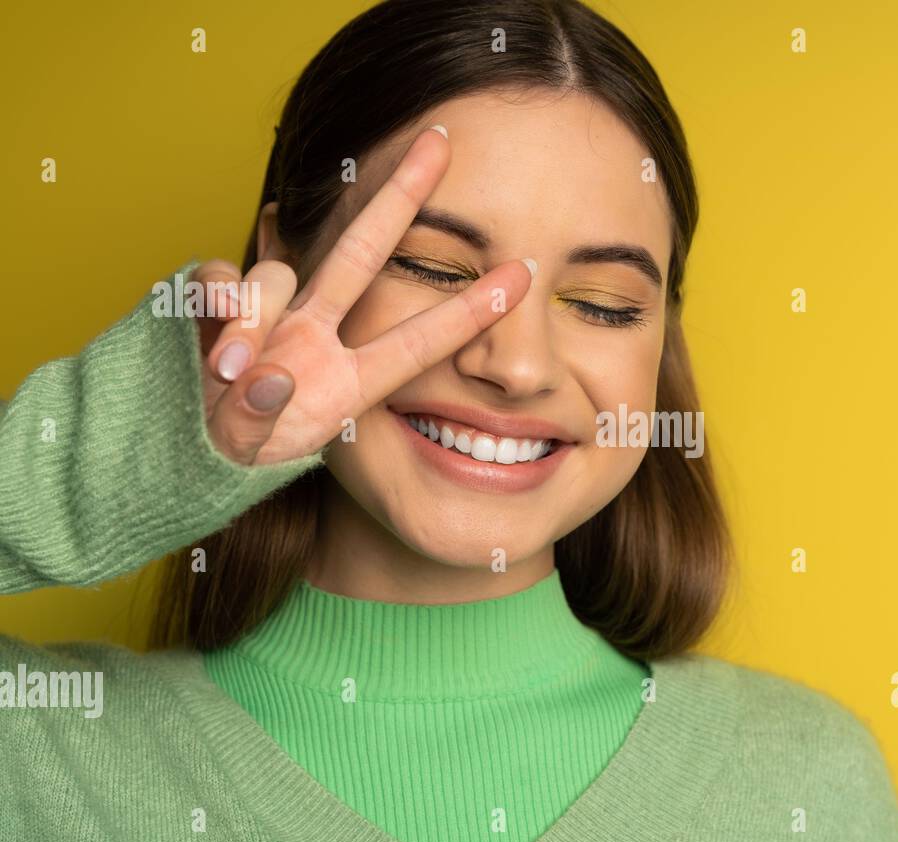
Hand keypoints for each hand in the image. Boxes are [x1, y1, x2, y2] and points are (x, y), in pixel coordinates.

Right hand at [189, 128, 533, 465]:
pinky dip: (215, 299)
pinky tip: (215, 343)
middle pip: (362, 253)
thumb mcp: (253, 451)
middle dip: (399, 196)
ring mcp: (272, 317)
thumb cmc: (237, 453)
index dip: (472, 311)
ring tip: (232, 371)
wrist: (182, 448)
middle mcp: (317, 335)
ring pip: (277, 275)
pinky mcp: (220, 306)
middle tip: (440, 143)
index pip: (419, 341)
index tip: (526, 274)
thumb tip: (268, 376)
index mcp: (350, 381)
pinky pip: (218, 279)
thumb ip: (255, 420)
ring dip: (254, 317)